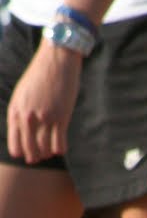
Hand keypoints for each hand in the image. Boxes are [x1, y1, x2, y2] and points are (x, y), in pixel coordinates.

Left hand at [7, 43, 82, 161]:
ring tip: (50, 151)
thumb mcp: (23, 94)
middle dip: (35, 156)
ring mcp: (45, 118)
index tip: (27, 154)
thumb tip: (25, 133)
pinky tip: (61, 145)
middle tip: (39, 157)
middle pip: (30, 150)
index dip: (21, 152)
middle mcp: (28, 117)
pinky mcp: (61, 118)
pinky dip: (60, 149)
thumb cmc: (40, 75)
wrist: (56, 60)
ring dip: (48, 153)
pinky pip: (60, 145)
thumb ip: (21, 112)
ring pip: (45, 149)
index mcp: (15, 110)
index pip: (15, 143)